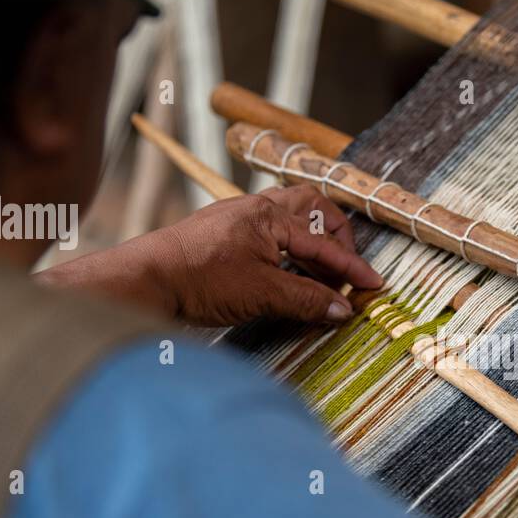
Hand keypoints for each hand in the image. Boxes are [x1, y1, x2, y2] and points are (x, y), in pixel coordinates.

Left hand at [37, 185, 383, 325]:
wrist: (144, 281)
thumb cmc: (200, 279)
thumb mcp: (262, 293)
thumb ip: (306, 299)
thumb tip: (342, 309)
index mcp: (270, 215)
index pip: (323, 242)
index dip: (351, 268)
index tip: (372, 286)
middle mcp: (254, 209)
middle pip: (310, 208)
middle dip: (334, 235)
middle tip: (344, 268)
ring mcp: (235, 221)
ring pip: (287, 221)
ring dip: (308, 245)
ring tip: (319, 277)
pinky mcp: (220, 238)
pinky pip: (267, 236)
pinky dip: (286, 253)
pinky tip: (285, 277)